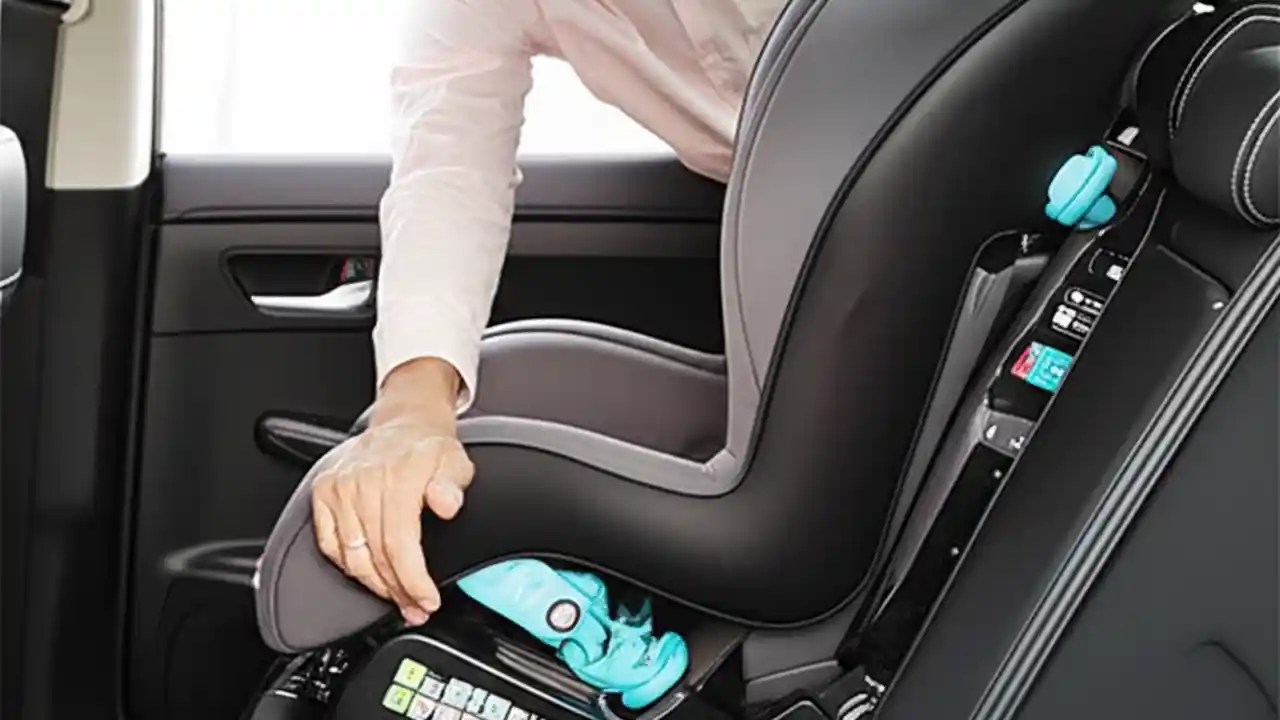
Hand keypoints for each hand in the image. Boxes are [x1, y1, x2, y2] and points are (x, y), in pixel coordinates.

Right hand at [311, 359, 472, 624]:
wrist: (404, 424)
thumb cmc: (430, 449)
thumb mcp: (456, 462)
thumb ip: (452, 485)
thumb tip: (447, 504)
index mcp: (397, 478)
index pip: (399, 545)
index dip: (413, 581)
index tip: (427, 601)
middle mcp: (363, 482)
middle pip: (376, 556)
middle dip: (398, 590)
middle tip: (416, 608)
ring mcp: (339, 487)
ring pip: (352, 555)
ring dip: (375, 585)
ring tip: (396, 598)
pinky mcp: (323, 492)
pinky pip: (328, 543)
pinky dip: (348, 565)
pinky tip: (368, 575)